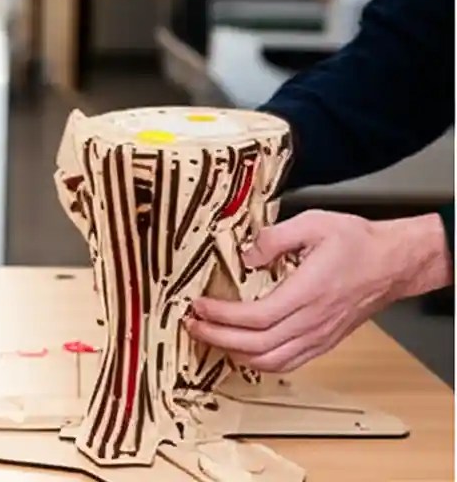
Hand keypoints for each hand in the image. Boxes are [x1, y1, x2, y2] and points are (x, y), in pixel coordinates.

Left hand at [185, 210, 451, 372]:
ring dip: (234, 353)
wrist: (394, 262)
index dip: (222, 316)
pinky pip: (288, 363)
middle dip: (217, 337)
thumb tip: (246, 255)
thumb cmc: (357, 242)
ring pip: (271, 361)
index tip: (199, 305)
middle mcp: (313, 321)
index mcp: (309, 292)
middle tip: (192, 324)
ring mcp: (319, 336)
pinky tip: (241, 349)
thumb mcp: (314, 223)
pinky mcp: (324, 341)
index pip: (257, 317)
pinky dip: (259, 362)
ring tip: (209, 337)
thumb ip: (274, 237)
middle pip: (257, 345)